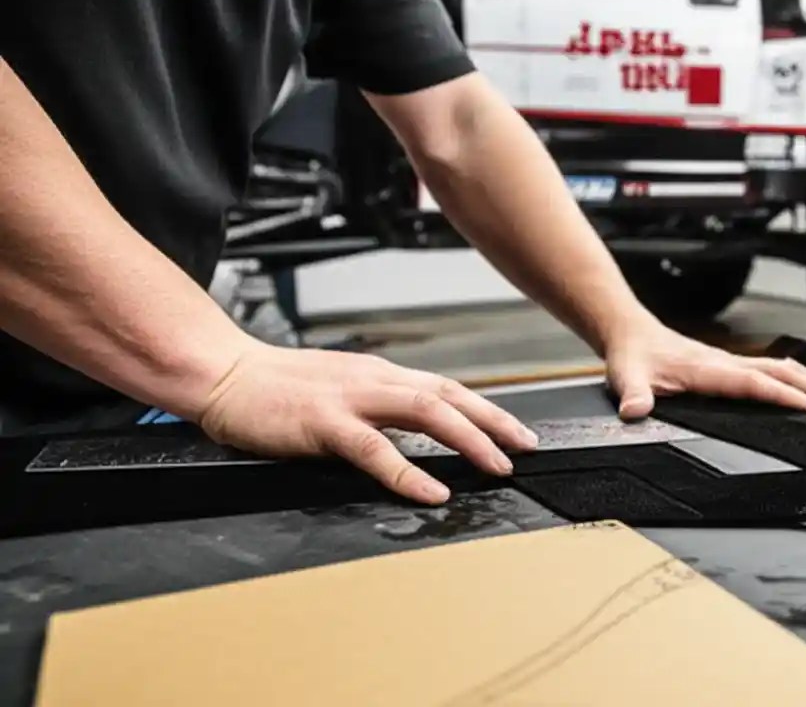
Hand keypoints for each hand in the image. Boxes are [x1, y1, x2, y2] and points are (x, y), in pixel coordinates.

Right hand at [196, 344, 538, 504]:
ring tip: (495, 465)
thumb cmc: (277, 388)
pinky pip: (375, 448)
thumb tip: (420, 427)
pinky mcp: (322, 422)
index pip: (446, 387)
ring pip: (425, 412)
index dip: (487, 410)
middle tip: (524, 448)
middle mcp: (373, 379)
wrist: (223, 374)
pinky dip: (408, 471)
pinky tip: (431, 489)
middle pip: (449, 395)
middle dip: (494, 422)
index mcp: (379, 373)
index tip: (517, 433)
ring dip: (468, 439)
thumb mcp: (341, 388)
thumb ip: (379, 404)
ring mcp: (350, 399)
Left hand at [604, 319, 805, 419]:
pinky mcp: (730, 364)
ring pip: (781, 368)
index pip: (754, 382)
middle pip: (780, 372)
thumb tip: (635, 410)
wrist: (631, 331)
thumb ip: (632, 395)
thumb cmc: (633, 355)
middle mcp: (724, 362)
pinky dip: (796, 379)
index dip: (783, 395)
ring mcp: (730, 361)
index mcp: (706, 369)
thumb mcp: (626, 377)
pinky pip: (772, 369)